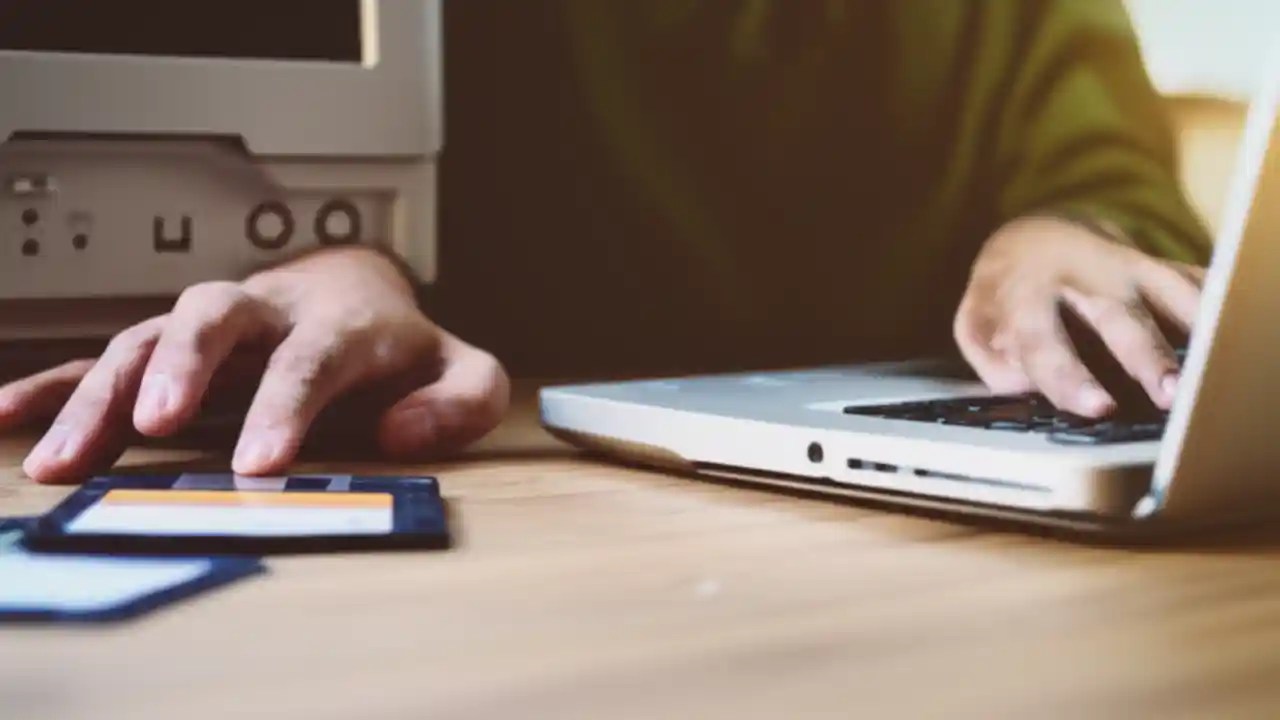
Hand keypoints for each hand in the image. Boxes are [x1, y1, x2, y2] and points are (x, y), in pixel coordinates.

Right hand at [0, 246, 509, 483]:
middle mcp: (268, 315)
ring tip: (59, 462)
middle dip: (181, 365)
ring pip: (148, 337)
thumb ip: (460, 401)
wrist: (356, 294)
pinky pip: (106, 355)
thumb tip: (401, 434)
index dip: (284, 407)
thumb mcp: (463, 371)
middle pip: (214, 317)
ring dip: (101, 392)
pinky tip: (11, 416)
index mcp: (342, 323)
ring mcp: (213, 330)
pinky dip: (58, 383)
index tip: (257, 466)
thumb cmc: (403, 349)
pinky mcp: (174, 351)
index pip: (313, 358)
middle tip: (150, 425)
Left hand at [953, 215, 1204, 416]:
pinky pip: (1199, 282)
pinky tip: (1243, 334)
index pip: (1045, 340)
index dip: (1069, 377)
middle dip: (1147, 356)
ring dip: (1199, 329)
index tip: (1099, 407)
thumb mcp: (976, 325)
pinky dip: (1225, 304)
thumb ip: (994, 359)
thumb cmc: (1004, 297)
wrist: (1035, 235)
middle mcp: (1082, 278)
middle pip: (1119, 317)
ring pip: (1171, 293)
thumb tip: (1026, 384)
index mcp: (1027, 295)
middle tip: (1171, 395)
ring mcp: (1130, 268)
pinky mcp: (1163, 267)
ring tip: (1219, 369)